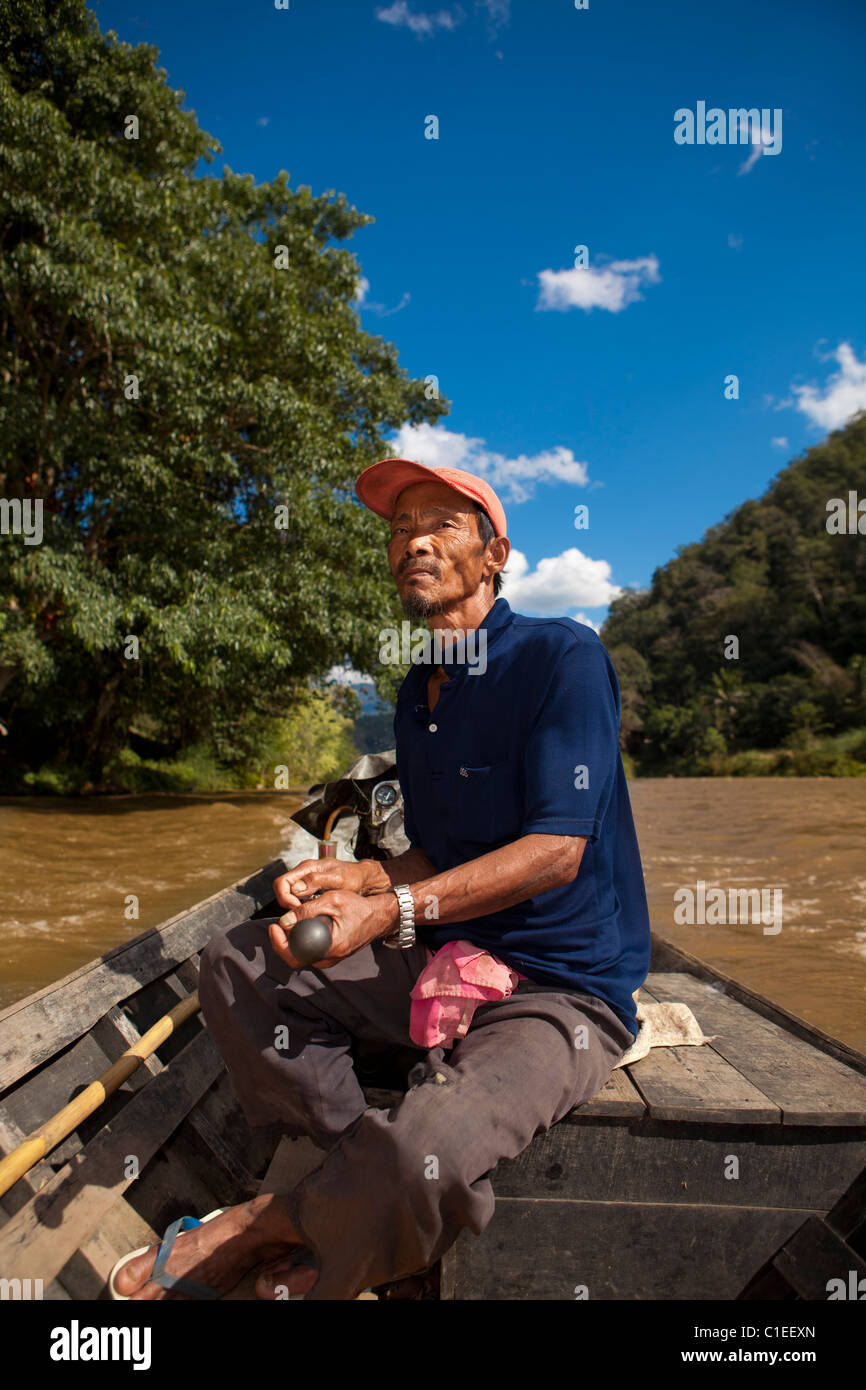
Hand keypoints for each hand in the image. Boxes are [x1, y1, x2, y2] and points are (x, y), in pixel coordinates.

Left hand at [269, 888, 397, 970]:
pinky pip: (311, 953)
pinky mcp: (332, 955)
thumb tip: (285, 920)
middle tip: (278, 926)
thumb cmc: (358, 907)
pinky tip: (301, 927)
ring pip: (302, 956)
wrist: (378, 916)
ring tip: (289, 923)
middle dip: (283, 942)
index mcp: (331, 947)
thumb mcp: (332, 900)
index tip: (275, 926)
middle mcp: (330, 958)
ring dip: (292, 942)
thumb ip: (307, 910)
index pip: (295, 955)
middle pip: (295, 958)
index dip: (279, 942)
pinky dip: (302, 942)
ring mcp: (331, 959)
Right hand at [272, 857, 377, 911]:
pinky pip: (298, 899)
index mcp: (308, 867)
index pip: (282, 883)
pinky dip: (302, 906)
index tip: (298, 908)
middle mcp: (304, 873)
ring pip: (289, 896)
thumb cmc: (353, 877)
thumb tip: (296, 888)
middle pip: (282, 890)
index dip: (286, 898)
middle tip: (302, 913)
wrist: (364, 879)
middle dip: (288, 904)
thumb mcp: (338, 879)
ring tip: (310, 912)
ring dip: (295, 906)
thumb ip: (317, 881)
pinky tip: (314, 911)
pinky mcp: (311, 889)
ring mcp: (307, 880)